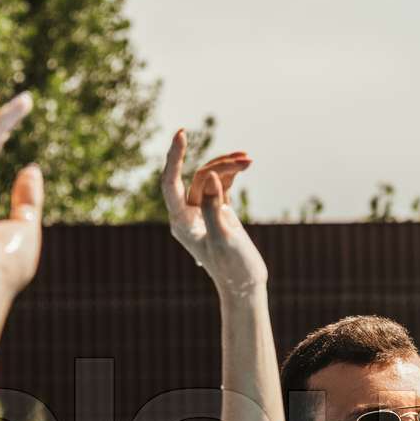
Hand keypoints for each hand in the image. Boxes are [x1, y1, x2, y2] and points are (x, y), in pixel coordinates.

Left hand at [161, 128, 264, 292]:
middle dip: (220, 164)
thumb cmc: (233, 268)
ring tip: (249, 159)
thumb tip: (211, 177)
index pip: (170, 182)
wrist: (246, 286)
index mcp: (181, 221)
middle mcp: (188, 214)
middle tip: (245, 159)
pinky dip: (232, 174)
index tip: (182, 133)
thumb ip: (213, 207)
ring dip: (229, 167)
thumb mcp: (224, 238)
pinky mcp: (218, 211)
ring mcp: (203, 211)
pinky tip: (246, 165)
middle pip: (199, 177)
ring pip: (211, 178)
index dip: (175, 157)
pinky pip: (221, 184)